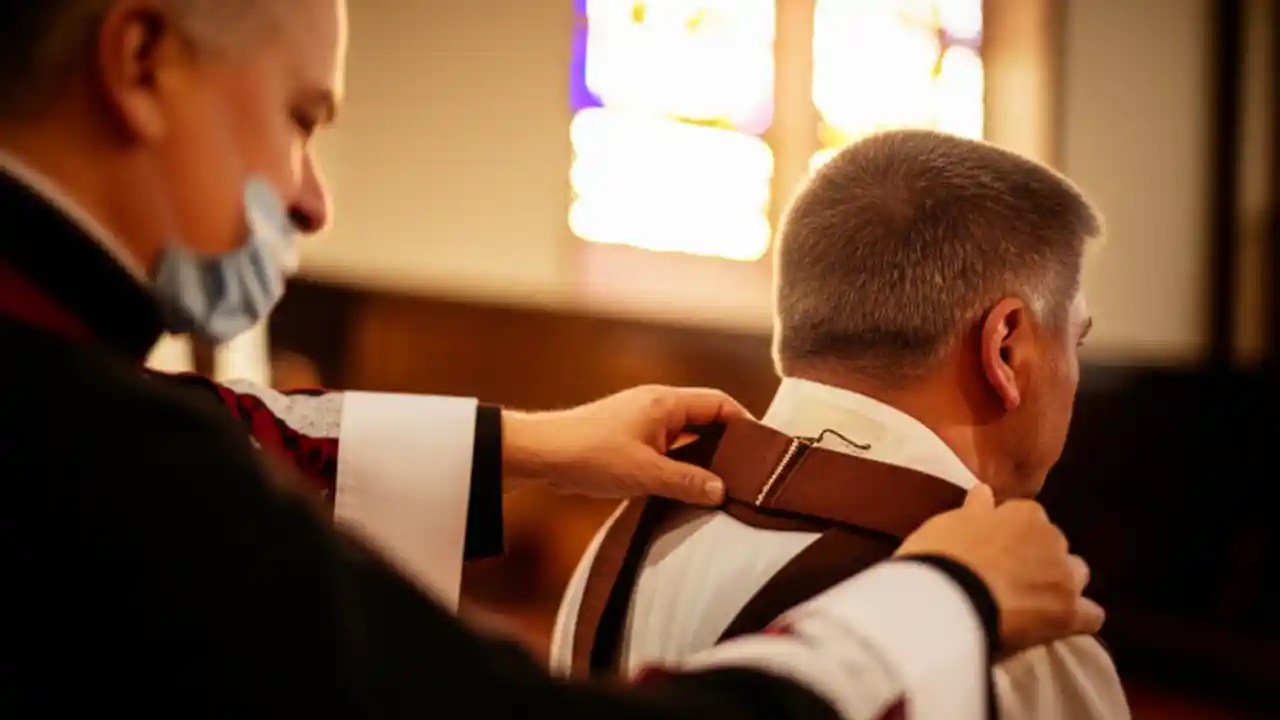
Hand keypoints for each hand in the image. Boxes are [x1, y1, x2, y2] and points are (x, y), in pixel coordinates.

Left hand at [501, 385, 749, 504]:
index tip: (762, 450)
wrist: (541, 454)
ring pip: (685, 434)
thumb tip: (721, 490)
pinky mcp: (628, 436)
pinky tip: (685, 485)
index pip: (720, 404)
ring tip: (721, 483)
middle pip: (705, 418)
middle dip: (726, 443)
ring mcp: (642, 419)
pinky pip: (666, 445)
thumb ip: (687, 482)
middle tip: (746, 472)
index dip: (745, 423)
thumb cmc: (590, 455)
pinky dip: (680, 461)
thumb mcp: (645, 474)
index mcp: (666, 402)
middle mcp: (657, 404)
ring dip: (701, 455)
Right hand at [896, 483, 1103, 652]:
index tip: (993, 549)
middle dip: (1039, 559)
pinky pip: (1090, 616)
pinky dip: (1077, 619)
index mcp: (1024, 514)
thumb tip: (984, 491)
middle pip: (1055, 546)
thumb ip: (975, 509)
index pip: (1028, 517)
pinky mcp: (1069, 614)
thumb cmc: (942, 553)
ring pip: (1076, 576)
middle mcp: (1053, 539)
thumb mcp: (950, 522)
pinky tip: (1057, 626)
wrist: (948, 597)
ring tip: (1032, 603)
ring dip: (1060, 585)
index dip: (1011, 535)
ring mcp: (1064, 577)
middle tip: (1008, 578)